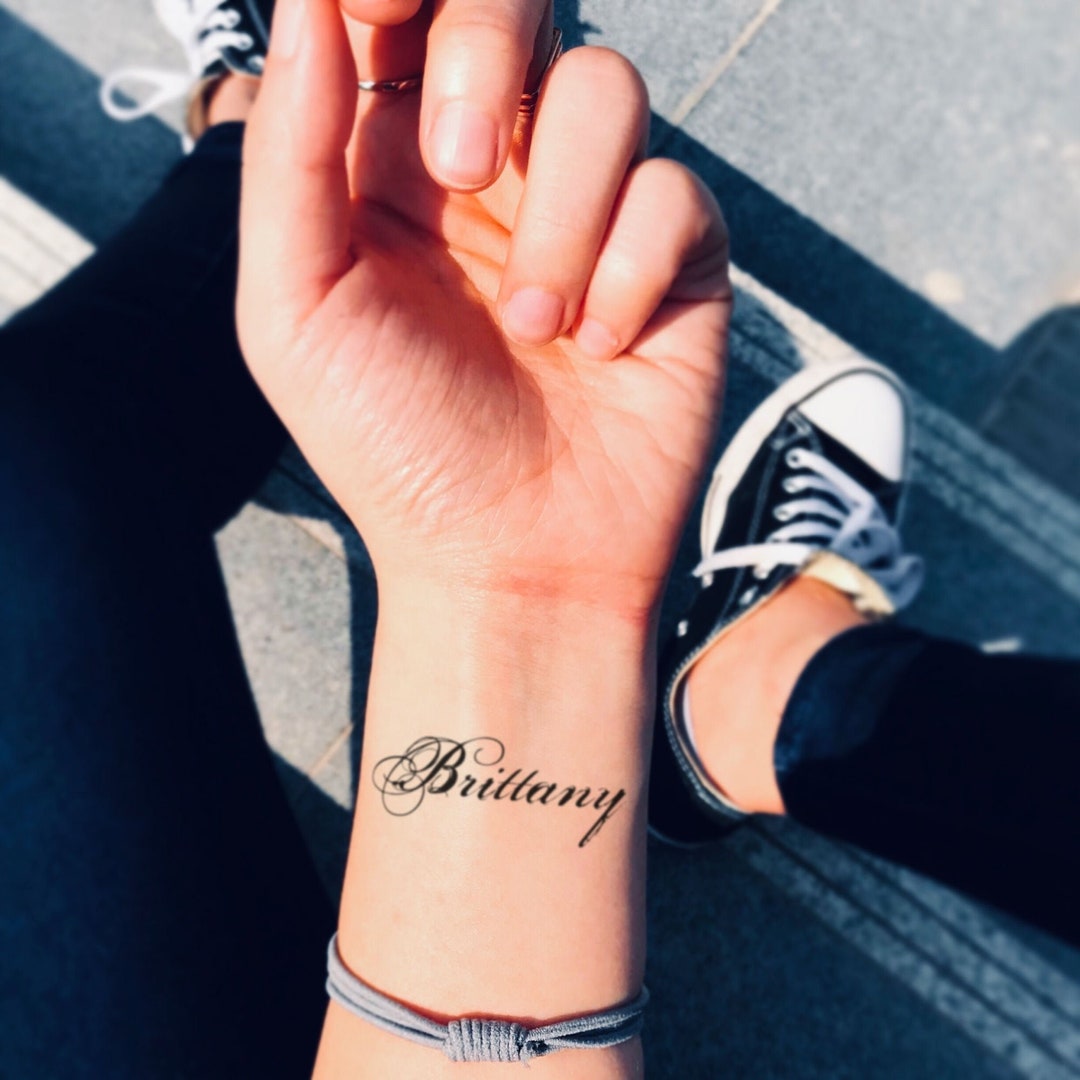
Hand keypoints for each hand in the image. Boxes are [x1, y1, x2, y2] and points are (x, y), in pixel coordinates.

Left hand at [237, 0, 731, 622]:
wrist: (512, 561)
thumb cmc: (396, 450)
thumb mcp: (295, 312)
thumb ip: (290, 158)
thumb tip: (310, 11)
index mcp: (393, 165)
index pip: (401, 14)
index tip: (376, 9)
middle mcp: (497, 168)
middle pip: (517, 7)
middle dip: (485, 55)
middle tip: (459, 170)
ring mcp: (590, 206)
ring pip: (607, 90)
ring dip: (563, 214)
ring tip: (534, 328)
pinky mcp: (673, 256)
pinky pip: (676, 193)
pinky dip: (630, 271)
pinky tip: (601, 350)